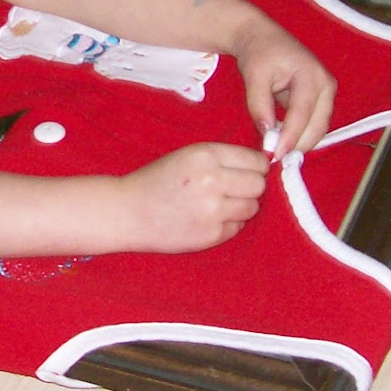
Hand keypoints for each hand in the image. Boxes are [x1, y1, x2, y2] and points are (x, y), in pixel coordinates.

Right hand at [121, 142, 269, 252]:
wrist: (128, 212)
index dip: (256, 167)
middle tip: (234, 189)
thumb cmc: (156, 180)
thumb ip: (221, 158)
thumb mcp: (187, 156)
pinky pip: (238, 227)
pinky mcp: (211, 234)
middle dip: (250, 187)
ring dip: (241, 206)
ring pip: (252, 207)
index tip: (249, 171)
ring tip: (219, 205)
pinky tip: (208, 219)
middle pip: (258, 185)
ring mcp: (213, 210)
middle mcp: (213, 181)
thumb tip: (263, 164)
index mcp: (206, 156)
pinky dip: (228, 224)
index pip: (255, 161)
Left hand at [226, 21, 335, 158]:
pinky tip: (280, 142)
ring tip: (275, 151)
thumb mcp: (254, 76)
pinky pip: (312, 124)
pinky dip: (298, 135)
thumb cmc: (259, 52)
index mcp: (312, 75)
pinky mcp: (320, 101)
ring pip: (318, 128)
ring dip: (299, 142)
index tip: (275, 155)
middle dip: (297, 145)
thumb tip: (266, 134)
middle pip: (318, 126)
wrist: (262, 38)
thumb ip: (259, 105)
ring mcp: (326, 94)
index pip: (303, 113)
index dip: (290, 137)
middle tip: (274, 159)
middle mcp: (326, 85)